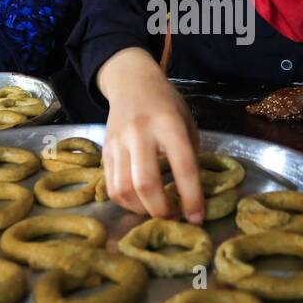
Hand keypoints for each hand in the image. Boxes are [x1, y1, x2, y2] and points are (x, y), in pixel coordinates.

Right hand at [97, 47, 204, 223]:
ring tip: (157, 211)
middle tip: (174, 219)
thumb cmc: (166, 105)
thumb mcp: (187, 123)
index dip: (191, 196)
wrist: (132, 83)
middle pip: (146, 183)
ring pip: (124, 189)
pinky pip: (111, 187)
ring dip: (142, 210)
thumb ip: (189, 156)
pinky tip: (140, 202)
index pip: (183, 166)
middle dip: (162, 210)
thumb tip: (191, 197)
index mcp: (168, 124)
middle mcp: (140, 133)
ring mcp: (118, 142)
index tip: (197, 218)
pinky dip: (127, 202)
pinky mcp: (104, 152)